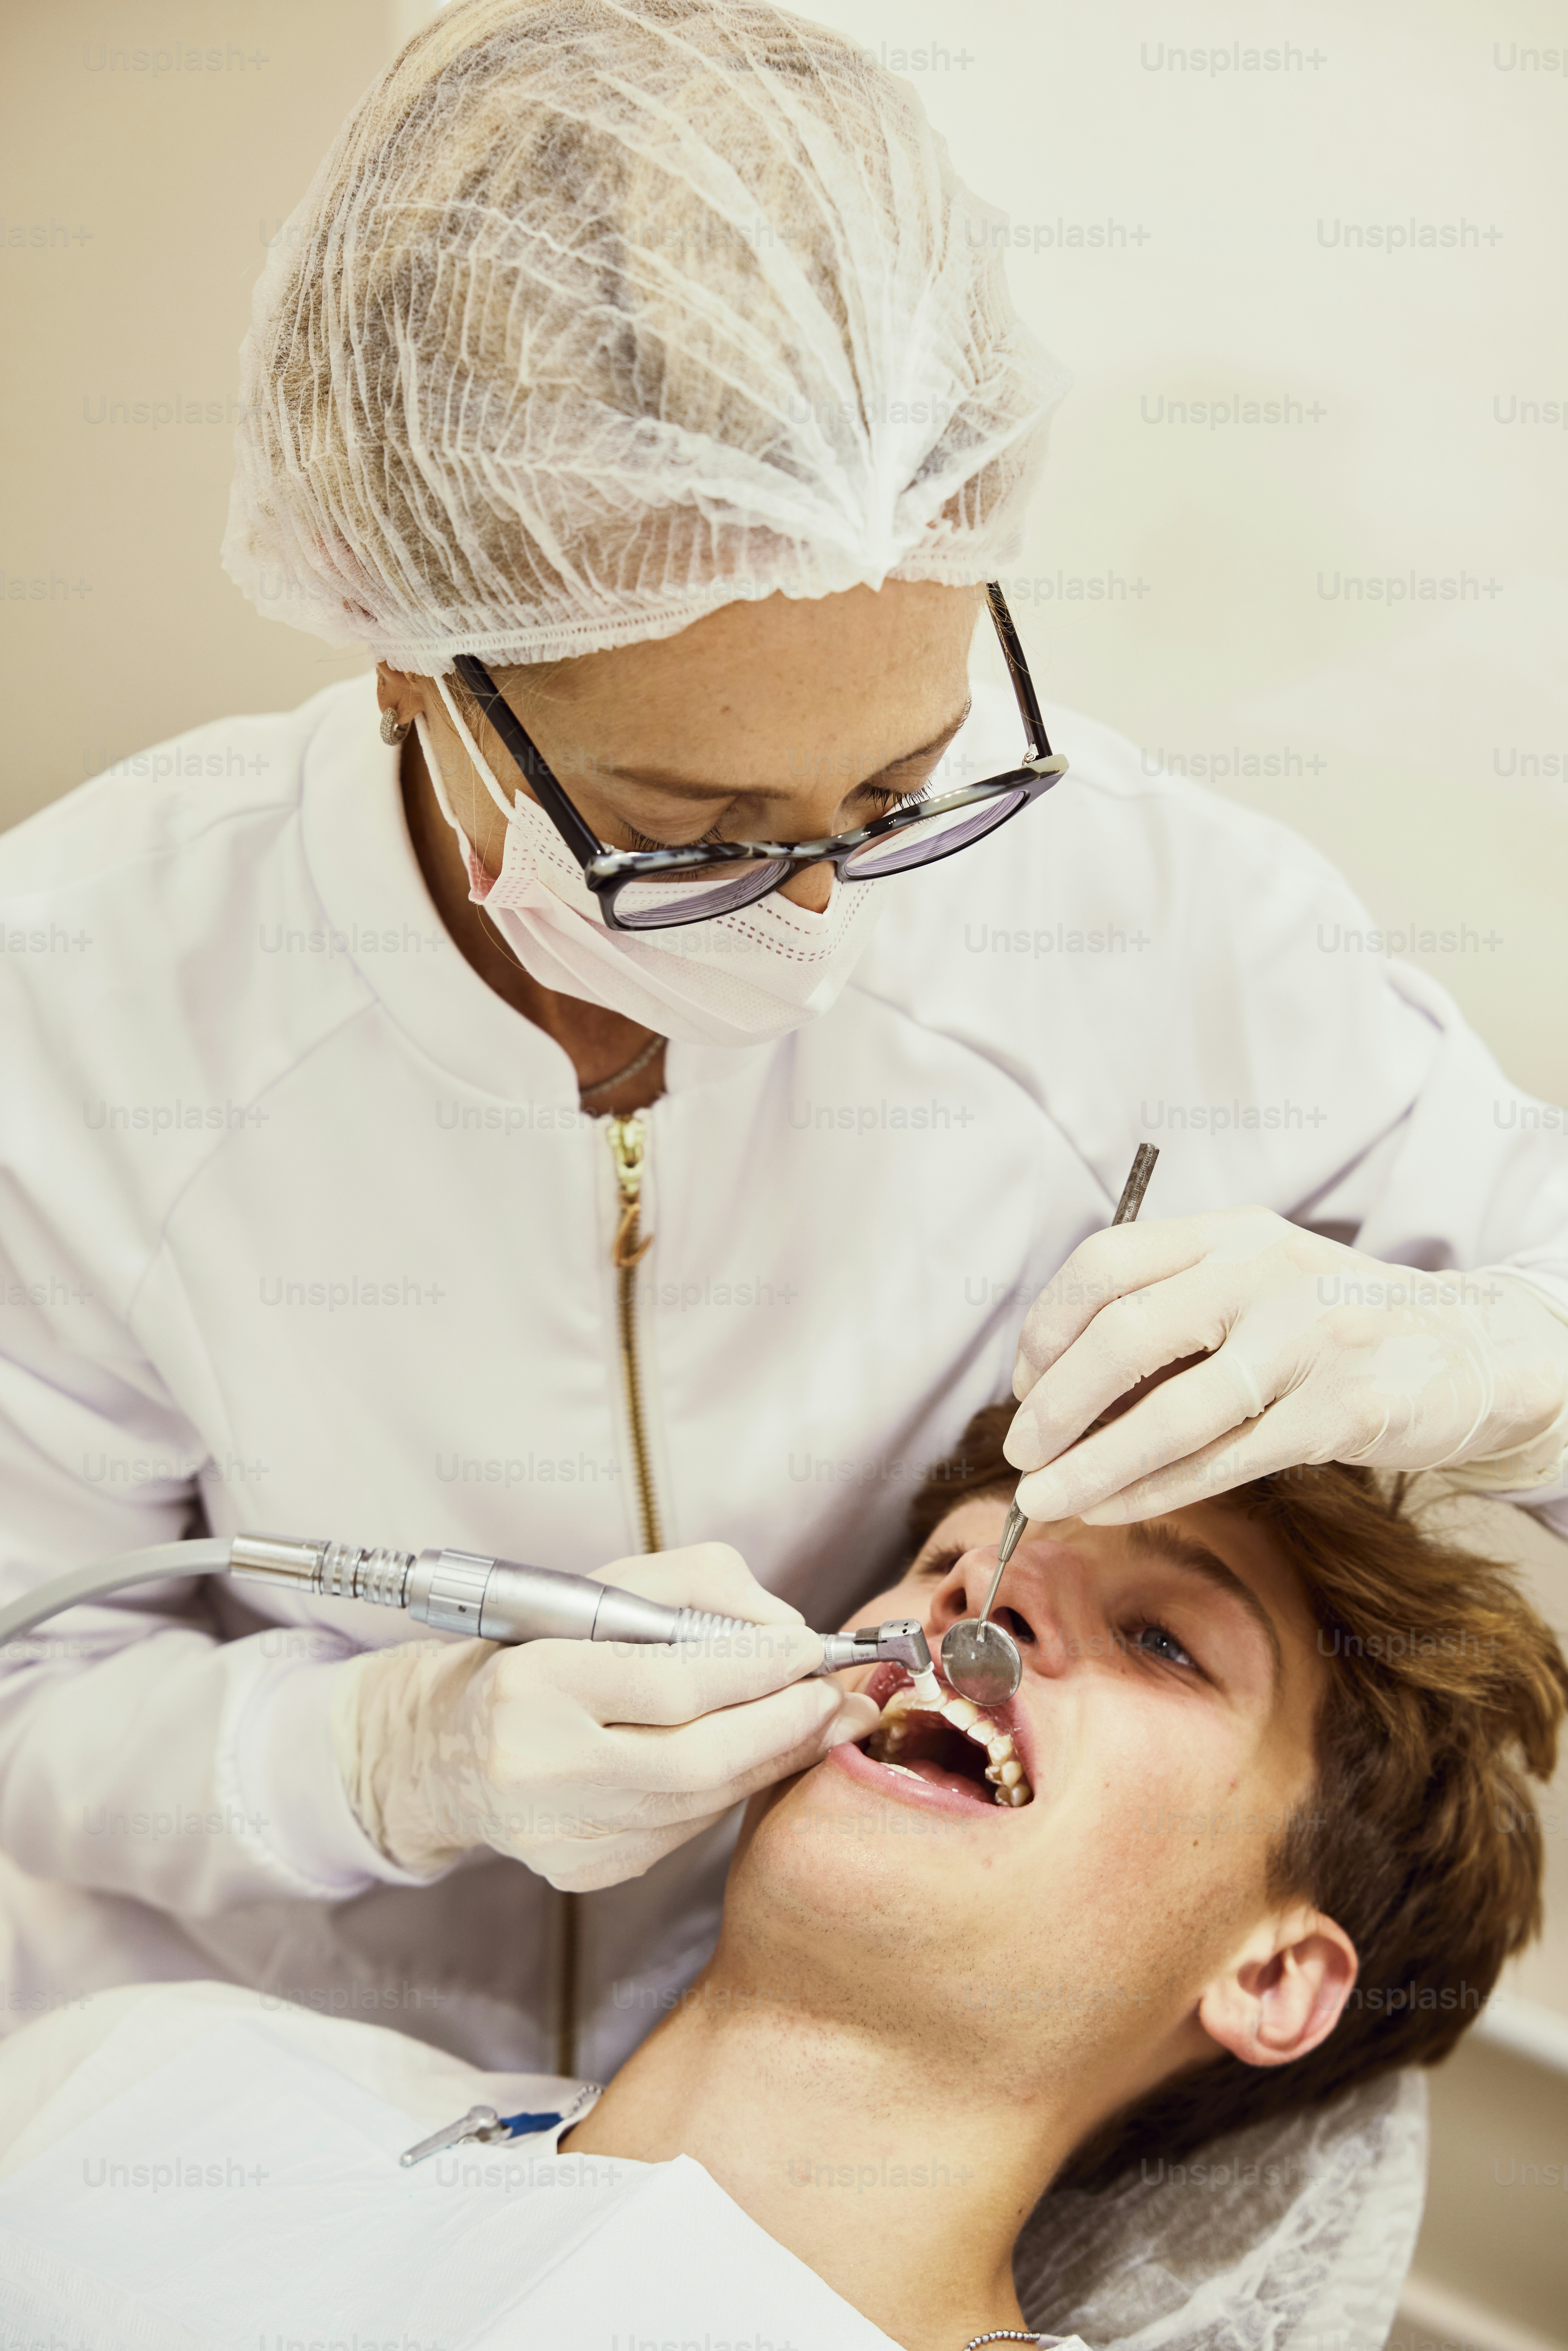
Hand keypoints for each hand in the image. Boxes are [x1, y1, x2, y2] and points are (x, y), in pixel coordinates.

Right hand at [330, 1542, 878, 1891]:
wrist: (450, 1747)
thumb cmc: (539, 1650)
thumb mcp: (603, 1592)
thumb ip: (695, 1590)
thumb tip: (784, 1631)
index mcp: (529, 1686)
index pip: (667, 1683)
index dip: (752, 1667)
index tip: (810, 1647)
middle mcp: (536, 1770)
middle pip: (693, 1760)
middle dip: (781, 1726)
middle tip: (837, 1698)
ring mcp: (559, 1835)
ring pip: (697, 1803)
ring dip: (771, 1761)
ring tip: (821, 1724)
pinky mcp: (582, 1871)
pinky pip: (681, 1829)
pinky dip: (729, 1790)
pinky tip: (758, 1759)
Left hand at [1004, 1208, 1567, 1523]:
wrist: (1472, 1346)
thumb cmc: (1332, 1324)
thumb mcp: (1255, 1284)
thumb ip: (1171, 1311)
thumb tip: (1056, 1386)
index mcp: (1232, 1233)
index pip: (1107, 1262)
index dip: (1049, 1326)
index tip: (1023, 1381)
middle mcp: (1265, 1273)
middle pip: (1127, 1334)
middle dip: (1057, 1402)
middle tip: (1020, 1449)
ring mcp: (1307, 1340)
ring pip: (1173, 1412)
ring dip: (1094, 1463)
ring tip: (1043, 1496)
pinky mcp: (1341, 1410)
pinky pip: (1225, 1460)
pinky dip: (1155, 1490)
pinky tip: (1112, 1507)